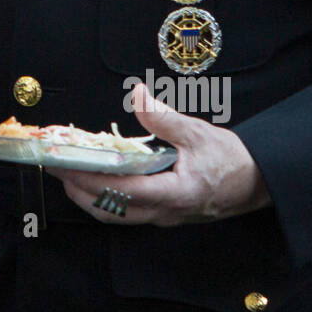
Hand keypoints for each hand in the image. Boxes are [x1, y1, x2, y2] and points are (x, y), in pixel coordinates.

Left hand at [46, 83, 271, 225]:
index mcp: (175, 193)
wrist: (258, 182)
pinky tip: (94, 179)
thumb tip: (138, 94)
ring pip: (115, 215)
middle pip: (109, 210)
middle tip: (53, 167)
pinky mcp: (163, 214)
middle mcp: (165, 212)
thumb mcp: (197, 132)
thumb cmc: (231, 159)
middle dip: (77, 189)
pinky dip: (103, 197)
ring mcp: (163, 217)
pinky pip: (125, 212)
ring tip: (67, 173)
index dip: (88, 179)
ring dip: (87, 196)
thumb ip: (164, 117)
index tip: (63, 165)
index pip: (122, 191)